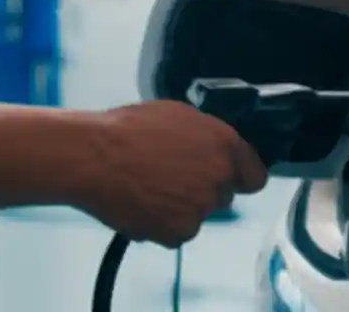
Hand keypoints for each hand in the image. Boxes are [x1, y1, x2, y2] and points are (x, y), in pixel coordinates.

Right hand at [77, 101, 267, 247]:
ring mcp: (201, 207)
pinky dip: (161, 224)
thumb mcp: (176, 115)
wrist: (93, 157)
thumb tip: (212, 145)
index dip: (239, 177)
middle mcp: (219, 176)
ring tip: (148, 187)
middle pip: (222, 196)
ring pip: (197, 214)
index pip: (255, 175)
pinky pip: (176, 233)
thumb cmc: (126, 130)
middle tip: (170, 177)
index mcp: (224, 143)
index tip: (227, 179)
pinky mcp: (179, 232)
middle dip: (201, 189)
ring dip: (179, 208)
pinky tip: (141, 204)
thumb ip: (205, 135)